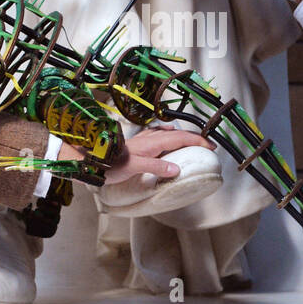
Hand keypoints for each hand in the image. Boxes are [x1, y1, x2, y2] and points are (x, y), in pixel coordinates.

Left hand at [58, 124, 215, 183]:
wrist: (91, 159)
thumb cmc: (110, 165)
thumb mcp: (134, 168)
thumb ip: (155, 168)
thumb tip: (177, 169)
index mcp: (152, 142)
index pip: (180, 138)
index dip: (197, 141)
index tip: (211, 146)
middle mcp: (149, 138)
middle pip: (176, 134)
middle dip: (194, 138)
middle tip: (208, 146)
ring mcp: (143, 140)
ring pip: (168, 134)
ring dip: (182, 136)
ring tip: (192, 142)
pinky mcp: (138, 144)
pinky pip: (158, 136)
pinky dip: (169, 137)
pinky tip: (166, 140)